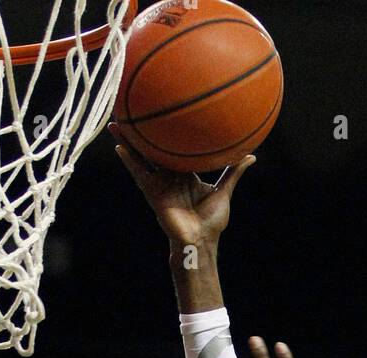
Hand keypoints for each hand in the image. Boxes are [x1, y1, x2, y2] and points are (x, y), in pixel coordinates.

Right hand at [111, 124, 254, 248]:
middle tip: (133, 109)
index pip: (173, 148)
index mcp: (184, 173)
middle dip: (142, 132)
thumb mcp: (224, 191)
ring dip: (128, 140)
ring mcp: (159, 183)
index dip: (167, 132)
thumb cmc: (212, 220)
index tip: (163, 112)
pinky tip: (118, 146)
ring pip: (141, 157)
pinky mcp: (152, 192)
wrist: (201, 240)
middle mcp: (169, 175)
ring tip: (116, 122)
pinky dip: (129, 161)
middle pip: (152, 148)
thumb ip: (234, 172)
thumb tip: (250, 156)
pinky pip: (138, 173)